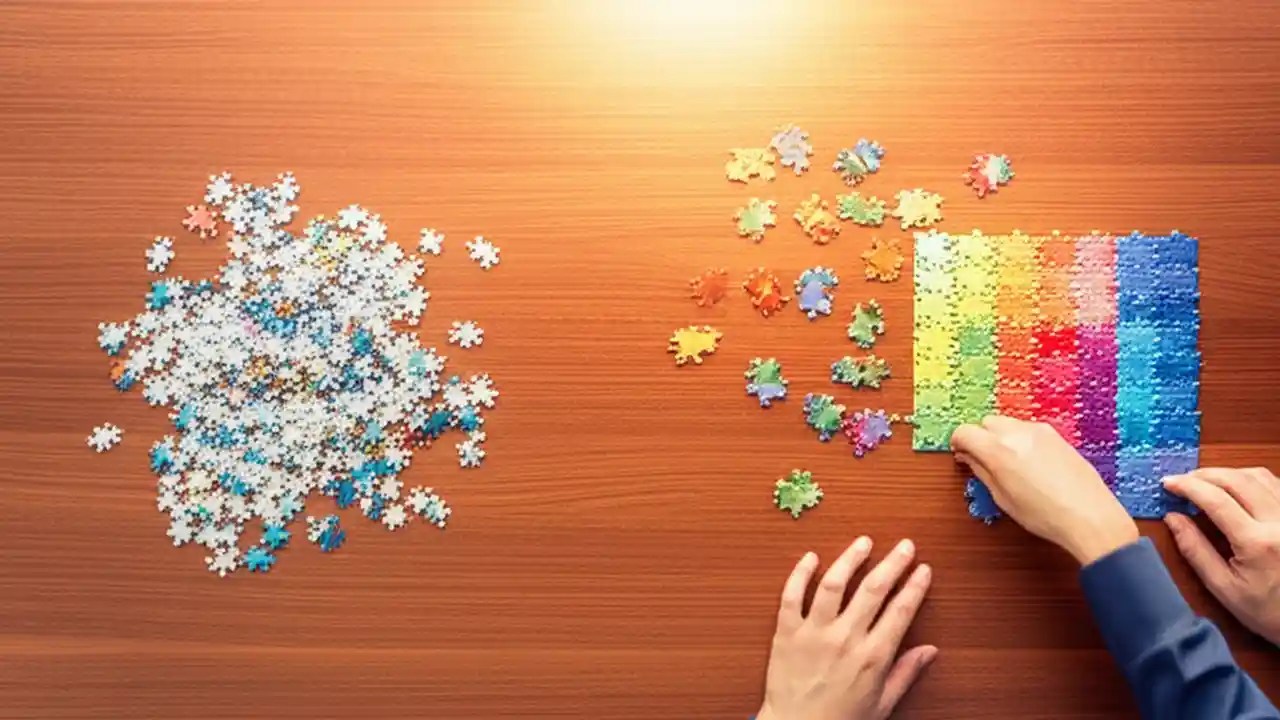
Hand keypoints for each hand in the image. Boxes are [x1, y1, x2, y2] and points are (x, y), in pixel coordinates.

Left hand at [757, 537, 936, 719]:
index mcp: (872, 657)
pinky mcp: (786, 632)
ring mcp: (813, 632)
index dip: (914, 586)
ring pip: (833, 584)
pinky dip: (800, 573)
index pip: (900, 611)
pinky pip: (791, 595)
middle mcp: (845, 639)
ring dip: (850, 559)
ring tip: (863, 542)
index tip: (923, 568)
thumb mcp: (882, 704)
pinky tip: (812, 557)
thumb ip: (905, 673)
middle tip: (904, 545)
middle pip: (873, 590)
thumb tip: (930, 651)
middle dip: (892, 563)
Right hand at [951, 415, 1137, 565]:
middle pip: (986, 422)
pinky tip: (1028, 464)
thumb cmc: (1048, 515)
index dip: (959, 443)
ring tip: (1008, 465)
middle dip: (980, 438)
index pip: (965, 431)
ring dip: (1001, 437)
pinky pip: (1028, 429)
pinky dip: (1020, 439)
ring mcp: (1040, 431)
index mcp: (999, 450)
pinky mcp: (1056, 435)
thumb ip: (982, 471)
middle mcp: (1018, 433)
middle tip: (982, 460)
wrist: (1090, 517)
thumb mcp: (1003, 498)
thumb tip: (969, 457)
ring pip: (1008, 423)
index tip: (961, 453)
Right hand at [1163, 468, 1279, 645]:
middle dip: (1204, 475)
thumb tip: (1172, 517)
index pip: (1216, 500)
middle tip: (1183, 480)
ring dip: (1228, 473)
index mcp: (1257, 543)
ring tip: (1207, 483)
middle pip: (1237, 480)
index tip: (1167, 483)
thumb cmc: (1268, 612)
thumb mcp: (1224, 588)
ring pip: (1259, 475)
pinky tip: (1237, 489)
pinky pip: (1276, 484)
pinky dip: (1252, 479)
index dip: (1187, 486)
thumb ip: (1195, 550)